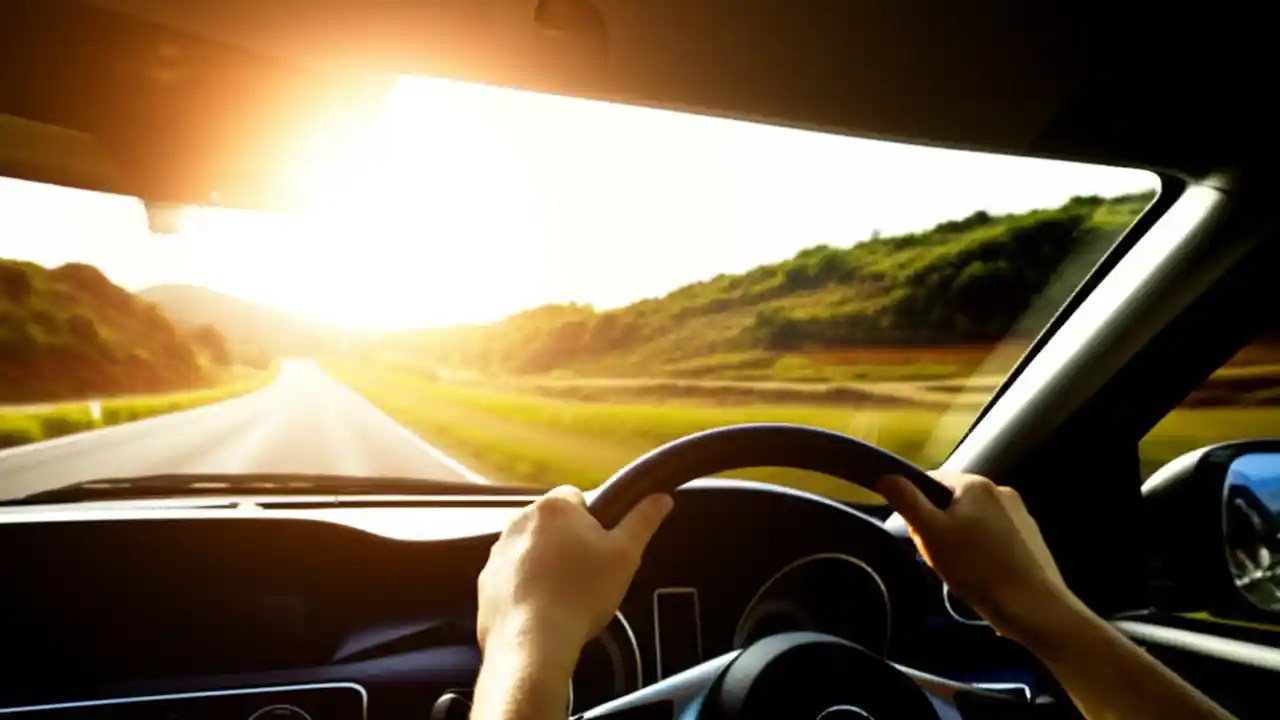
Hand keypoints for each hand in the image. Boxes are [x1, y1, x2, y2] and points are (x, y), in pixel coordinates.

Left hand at [476, 485, 672, 667]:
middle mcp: (518, 521)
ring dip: (545, 564)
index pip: (576, 497)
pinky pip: (511, 577)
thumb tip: (662, 498)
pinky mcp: (485, 583)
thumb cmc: (583, 592)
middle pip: (551, 524)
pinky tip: (542, 610)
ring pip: (530, 550)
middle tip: (586, 574)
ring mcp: (497, 553)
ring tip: (564, 596)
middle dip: (567, 542)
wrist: (534, 641)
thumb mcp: (625, 555)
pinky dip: (524, 588)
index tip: (600, 548)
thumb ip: (643, 521)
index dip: (593, 521)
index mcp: (553, 507)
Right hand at [876, 472, 1077, 647]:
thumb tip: (885, 475)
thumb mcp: (931, 534)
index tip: (917, 535)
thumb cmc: (977, 568)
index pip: (931, 481)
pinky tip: (983, 575)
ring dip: (961, 540)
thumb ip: (906, 501)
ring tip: (962, 571)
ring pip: (974, 521)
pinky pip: (995, 537)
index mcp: (976, 484)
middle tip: (938, 558)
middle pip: (953, 502)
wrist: (1034, 608)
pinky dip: (983, 551)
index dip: (916, 506)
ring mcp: (1020, 514)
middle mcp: (1001, 491)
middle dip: (940, 526)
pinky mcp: (1031, 538)